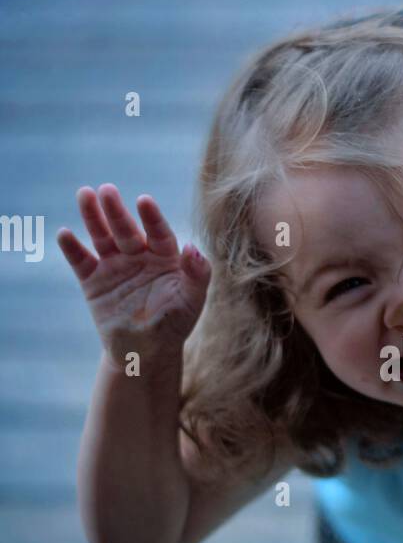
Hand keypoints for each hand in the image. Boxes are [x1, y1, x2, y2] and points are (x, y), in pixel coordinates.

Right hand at [57, 185, 211, 370]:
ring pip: (102, 237)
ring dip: (93, 217)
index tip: (144, 201)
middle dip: (116, 211)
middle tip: (107, 190)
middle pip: (127, 229)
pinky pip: (81, 261)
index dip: (152, 218)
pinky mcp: (93, 280)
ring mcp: (115, 265)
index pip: (159, 233)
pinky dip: (72, 248)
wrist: (146, 352)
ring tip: (85, 194)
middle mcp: (139, 255)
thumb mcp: (191, 301)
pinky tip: (64, 234)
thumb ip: (198, 275)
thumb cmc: (174, 324)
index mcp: (165, 256)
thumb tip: (192, 248)